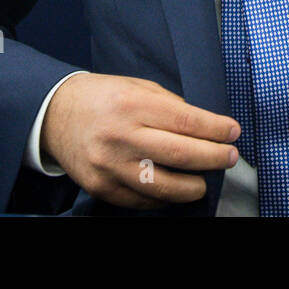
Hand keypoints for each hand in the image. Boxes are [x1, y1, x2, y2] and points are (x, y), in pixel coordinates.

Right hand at [40, 72, 239, 208]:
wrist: (55, 115)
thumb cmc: (103, 97)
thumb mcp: (138, 87)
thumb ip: (171, 105)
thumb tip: (206, 126)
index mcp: (133, 105)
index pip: (187, 121)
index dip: (216, 129)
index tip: (233, 132)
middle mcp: (121, 136)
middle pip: (181, 155)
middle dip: (214, 158)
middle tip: (230, 157)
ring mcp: (110, 166)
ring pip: (164, 186)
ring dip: (193, 187)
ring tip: (204, 181)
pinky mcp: (101, 187)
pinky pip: (141, 201)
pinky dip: (163, 198)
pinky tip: (174, 189)